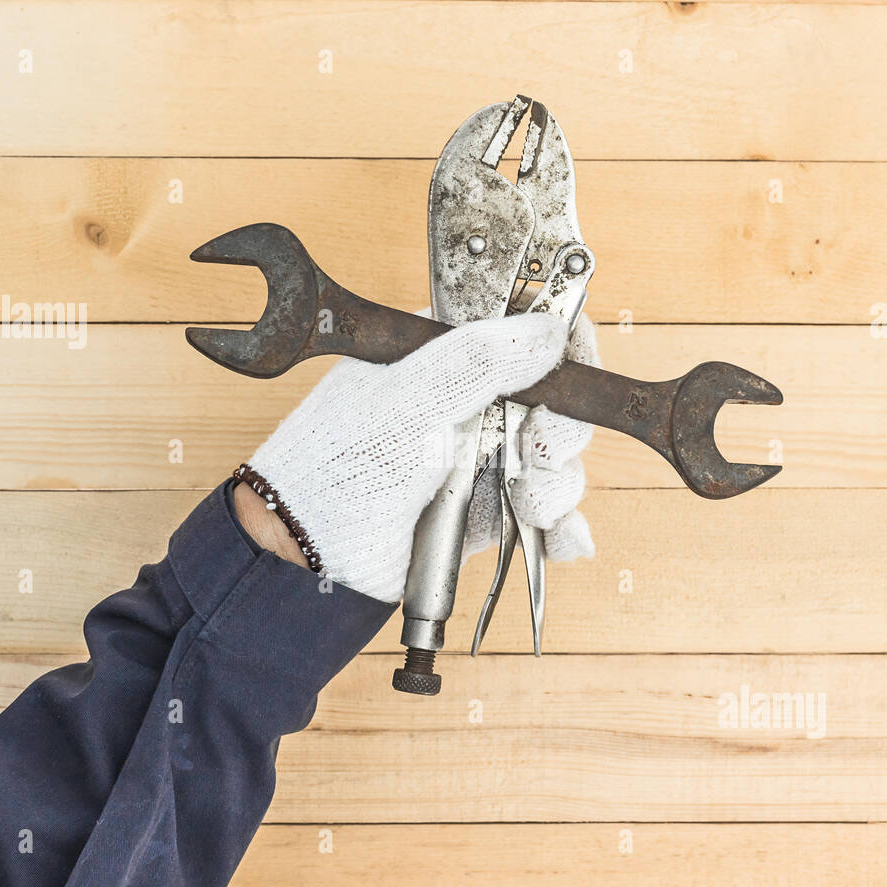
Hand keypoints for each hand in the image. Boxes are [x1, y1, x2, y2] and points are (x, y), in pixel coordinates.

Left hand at [246, 312, 572, 601]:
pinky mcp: (485, 512)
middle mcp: (467, 404)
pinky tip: (558, 537)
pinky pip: (543, 516)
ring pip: (555, 462)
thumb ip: (478, 361)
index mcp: (444, 357)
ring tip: (528, 503)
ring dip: (557, 486)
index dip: (561, 351)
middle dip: (561, 433)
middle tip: (541, 452)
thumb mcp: (407, 399)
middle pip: (555, 403)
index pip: (523, 332)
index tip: (576, 376)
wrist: (310, 556)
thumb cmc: (337, 467)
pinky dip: (560, 530)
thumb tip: (548, 330)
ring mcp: (479, 460)